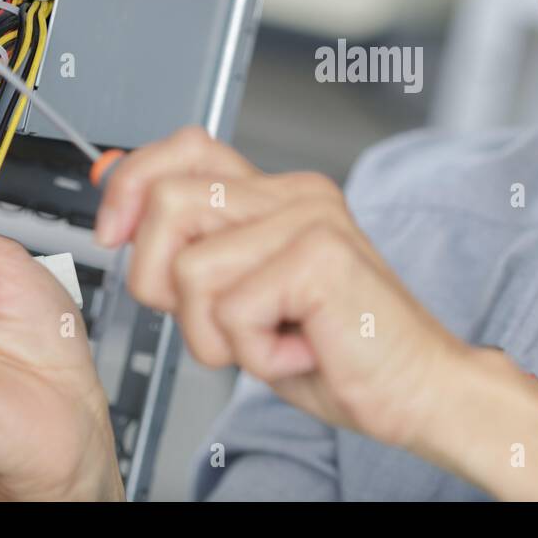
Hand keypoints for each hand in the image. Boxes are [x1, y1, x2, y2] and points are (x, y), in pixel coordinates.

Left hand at [94, 126, 470, 450]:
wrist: (421, 391)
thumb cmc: (342, 353)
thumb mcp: (248, 298)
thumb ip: (199, 255)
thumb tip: (125, 224)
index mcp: (280, 195)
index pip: (187, 147)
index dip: (133, 184)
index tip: (116, 232)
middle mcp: (296, 194)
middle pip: (168, 202)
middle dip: (163, 281)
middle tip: (217, 321)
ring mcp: (310, 219)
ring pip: (190, 267)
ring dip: (212, 333)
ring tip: (268, 340)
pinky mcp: (319, 257)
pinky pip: (229, 310)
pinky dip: (253, 352)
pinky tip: (299, 349)